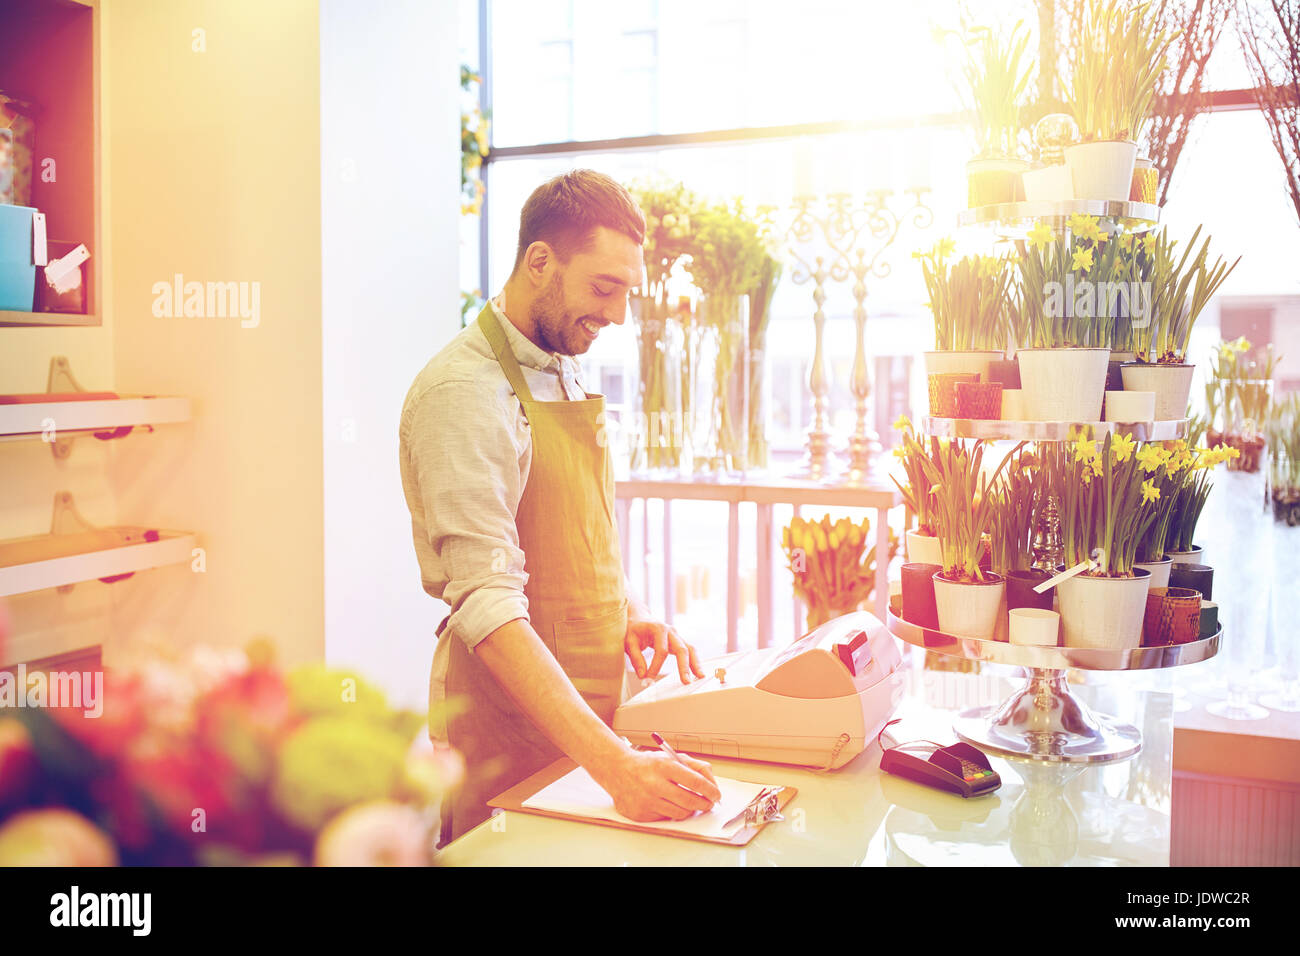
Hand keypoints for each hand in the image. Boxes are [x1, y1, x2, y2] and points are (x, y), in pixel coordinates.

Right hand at [596, 748, 720, 821]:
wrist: (617, 770)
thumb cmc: (646, 764)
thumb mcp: (670, 757)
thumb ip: (694, 766)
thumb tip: (712, 782)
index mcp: (664, 766)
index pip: (696, 782)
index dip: (711, 790)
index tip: (716, 794)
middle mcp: (654, 784)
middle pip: (691, 801)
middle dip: (705, 804)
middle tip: (708, 803)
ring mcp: (646, 801)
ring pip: (680, 813)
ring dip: (689, 809)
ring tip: (688, 802)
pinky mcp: (640, 814)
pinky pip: (665, 818)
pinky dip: (670, 812)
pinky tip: (667, 803)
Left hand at [624, 608, 704, 683]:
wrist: (639, 618)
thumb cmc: (633, 629)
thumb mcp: (629, 642)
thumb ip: (636, 658)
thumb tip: (643, 675)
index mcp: (658, 629)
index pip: (661, 651)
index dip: (656, 667)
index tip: (648, 680)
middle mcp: (670, 631)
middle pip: (681, 649)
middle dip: (684, 666)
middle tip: (686, 681)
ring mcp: (676, 636)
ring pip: (690, 649)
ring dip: (695, 663)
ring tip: (700, 677)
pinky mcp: (678, 641)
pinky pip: (689, 651)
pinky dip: (694, 661)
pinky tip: (697, 673)